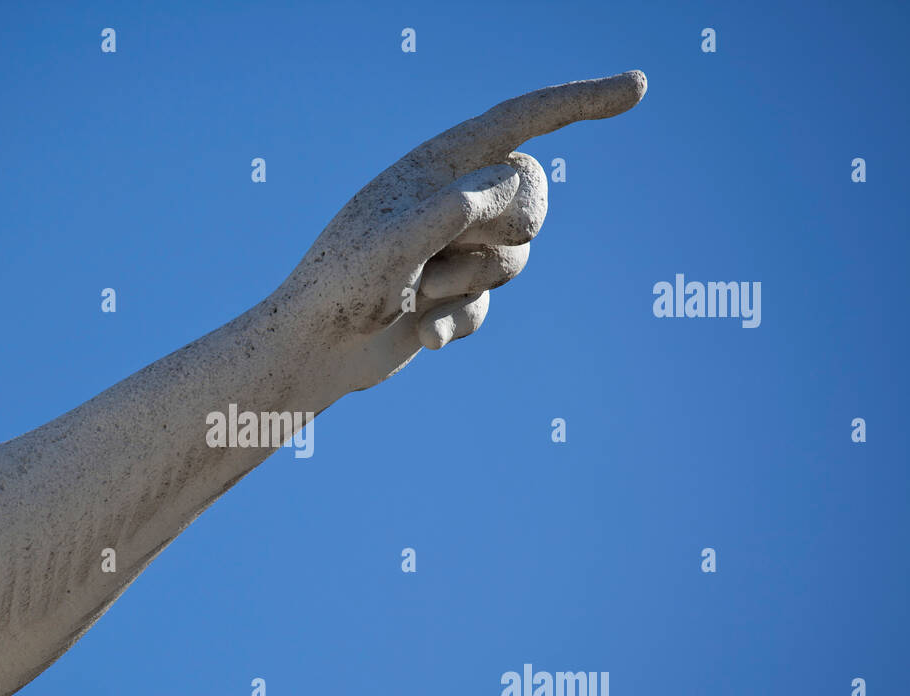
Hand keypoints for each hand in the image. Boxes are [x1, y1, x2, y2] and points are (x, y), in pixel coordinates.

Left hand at [269, 70, 646, 392]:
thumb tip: (511, 181)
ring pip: (517, 257)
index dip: (580, 103)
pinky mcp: (455, 293)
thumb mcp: (392, 242)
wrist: (316, 350)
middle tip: (442, 257)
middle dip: (503, 234)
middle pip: (535, 198)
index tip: (637, 87)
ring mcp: (456, 248)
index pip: (521, 121)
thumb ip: (452, 210)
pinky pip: (489, 305)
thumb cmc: (340, 285)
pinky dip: (458, 321)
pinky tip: (420, 330)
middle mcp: (453, 199)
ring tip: (415, 290)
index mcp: (437, 166)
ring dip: (468, 282)